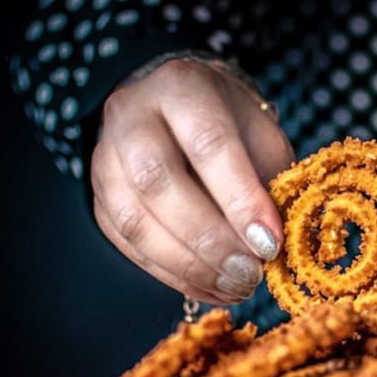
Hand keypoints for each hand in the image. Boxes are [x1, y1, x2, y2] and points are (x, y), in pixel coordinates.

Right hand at [91, 57, 294, 304]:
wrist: (179, 111)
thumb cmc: (231, 126)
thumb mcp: (261, 138)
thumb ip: (270, 182)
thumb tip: (277, 248)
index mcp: (182, 88)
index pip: (208, 144)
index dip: (240, 200)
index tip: (270, 245)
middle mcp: (132, 117)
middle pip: (158, 182)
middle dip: (210, 239)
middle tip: (250, 274)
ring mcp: (106, 159)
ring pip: (135, 220)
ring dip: (189, 266)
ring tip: (236, 287)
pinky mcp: (100, 199)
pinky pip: (128, 245)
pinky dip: (173, 275)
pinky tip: (212, 288)